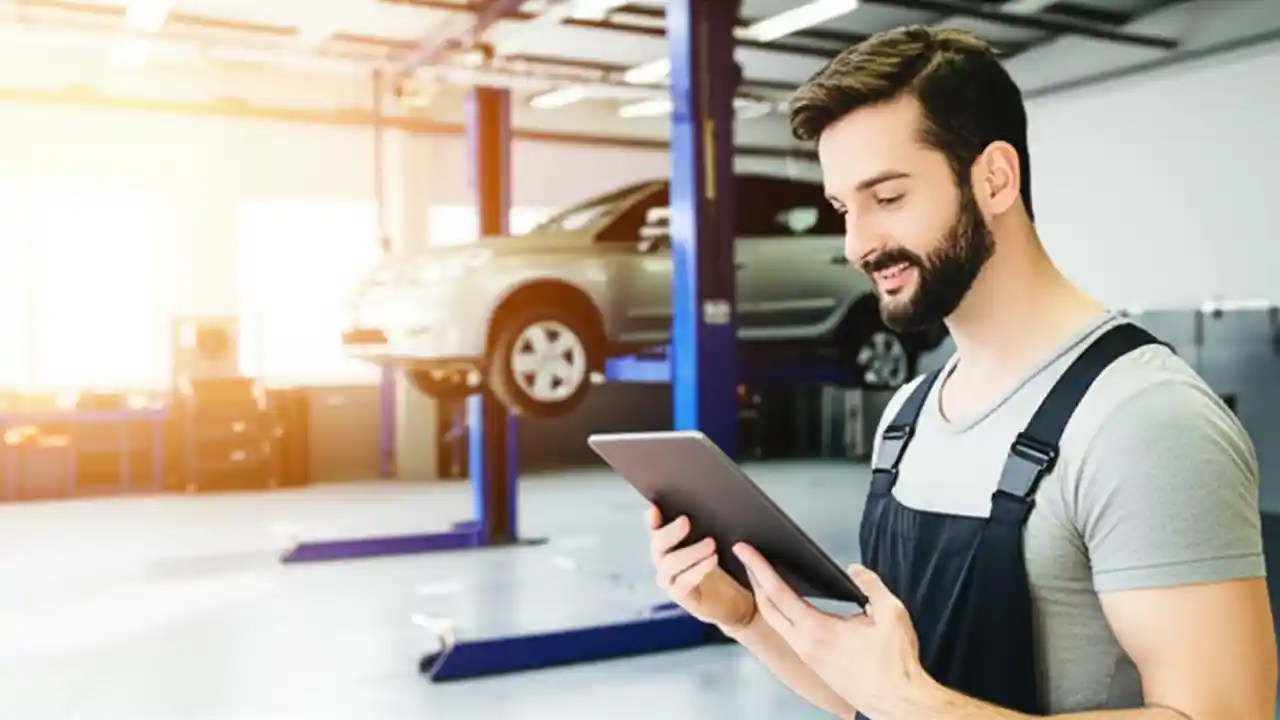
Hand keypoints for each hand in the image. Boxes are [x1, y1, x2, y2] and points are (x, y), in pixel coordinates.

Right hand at [646, 504, 756, 631]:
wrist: (734, 600)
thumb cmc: (725, 568)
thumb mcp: (716, 543)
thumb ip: (706, 526)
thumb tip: (708, 502)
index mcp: (669, 545)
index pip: (655, 529)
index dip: (652, 520)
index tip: (655, 509)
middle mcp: (664, 562)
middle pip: (657, 545)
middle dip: (670, 532)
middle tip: (686, 521)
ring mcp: (670, 581)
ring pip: (669, 564)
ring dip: (689, 552)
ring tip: (711, 544)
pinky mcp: (681, 597)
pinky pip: (682, 583)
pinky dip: (697, 570)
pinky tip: (712, 560)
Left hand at [733, 542, 934, 717]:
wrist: (899, 703)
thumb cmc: (895, 666)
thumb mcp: (891, 614)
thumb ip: (871, 586)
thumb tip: (856, 571)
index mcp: (817, 630)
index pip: (778, 592)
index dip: (758, 567)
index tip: (744, 551)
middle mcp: (805, 646)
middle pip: (767, 608)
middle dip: (754, 580)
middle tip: (747, 559)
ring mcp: (808, 658)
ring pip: (777, 624)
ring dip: (767, 600)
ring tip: (765, 580)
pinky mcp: (816, 667)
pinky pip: (789, 636)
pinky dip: (782, 617)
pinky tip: (791, 610)